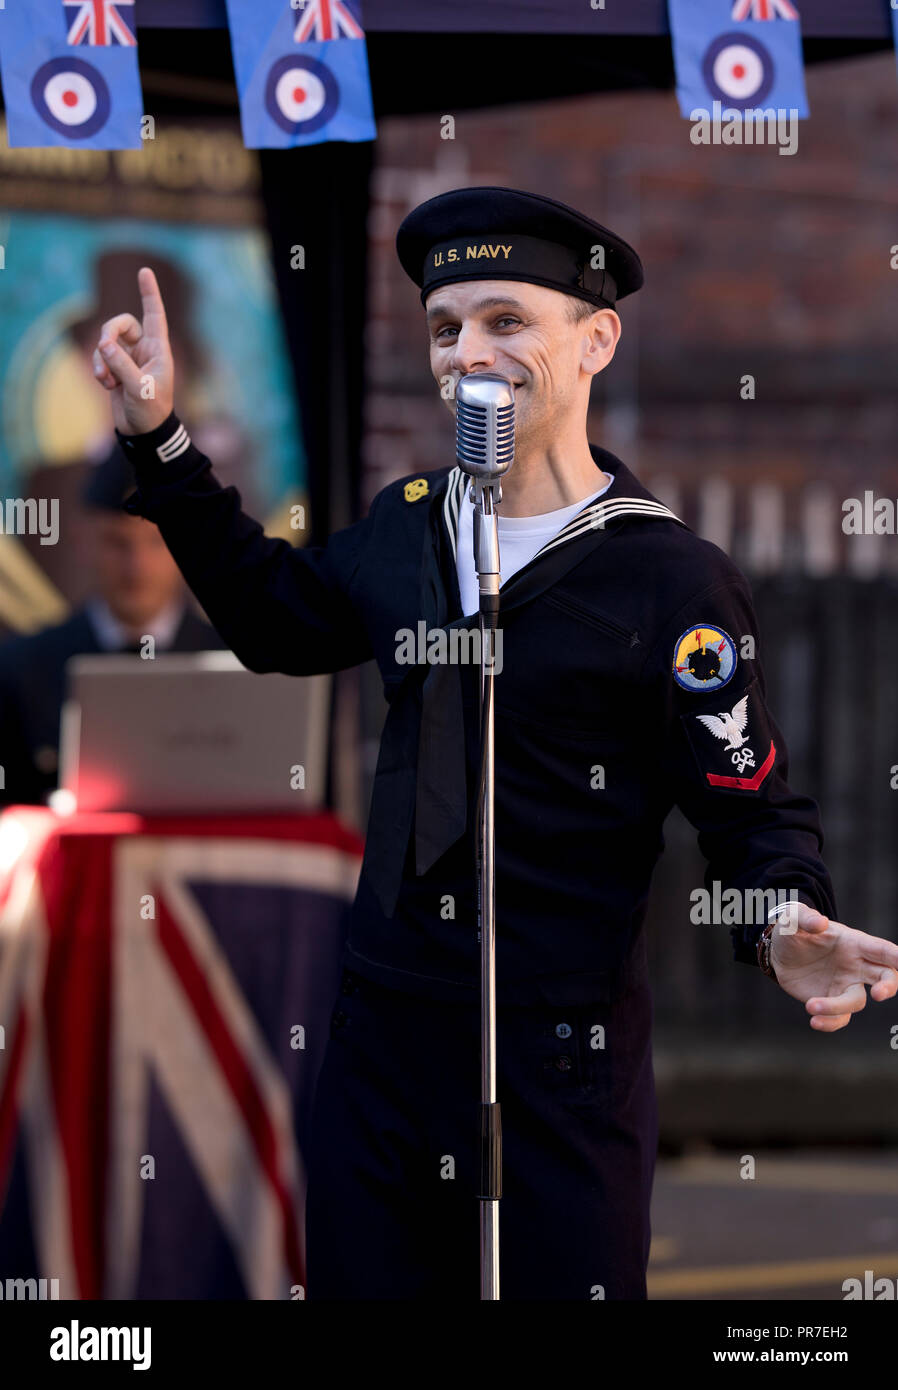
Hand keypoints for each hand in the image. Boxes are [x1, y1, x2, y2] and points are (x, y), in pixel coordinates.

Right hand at [92, 266, 173, 434]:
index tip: (144, 271)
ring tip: (105, 380)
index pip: (155, 315)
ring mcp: (129, 359)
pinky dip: (98, 369)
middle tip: (103, 348)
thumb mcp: (139, 388)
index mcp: (159, 350)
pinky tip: (105, 385)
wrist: (144, 432)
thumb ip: (121, 364)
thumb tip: (103, 344)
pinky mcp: (116, 369)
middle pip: (122, 324)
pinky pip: (100, 358)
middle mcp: (145, 350)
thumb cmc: (151, 411)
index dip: (150, 293)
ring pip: (107, 342)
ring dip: (101, 358)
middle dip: (109, 332)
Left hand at [771, 903, 897, 1031]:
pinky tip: (815, 1021)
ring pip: (856, 1002)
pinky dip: (830, 1023)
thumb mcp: (793, 919)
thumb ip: (805, 918)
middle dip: (888, 986)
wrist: (778, 953)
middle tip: (878, 994)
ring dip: (836, 1007)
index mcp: (854, 943)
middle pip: (886, 977)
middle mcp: (856, 966)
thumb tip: (820, 922)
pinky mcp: (832, 1001)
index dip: (896, 957)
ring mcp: (846, 985)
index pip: (882, 950)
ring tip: (811, 1005)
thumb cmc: (793, 931)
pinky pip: (840, 1017)